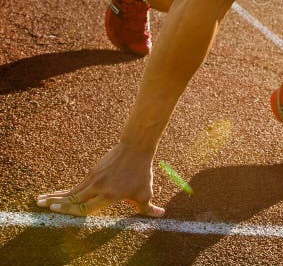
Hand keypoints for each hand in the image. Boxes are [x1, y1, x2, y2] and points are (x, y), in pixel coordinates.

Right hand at [36, 143, 163, 216]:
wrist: (136, 148)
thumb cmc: (142, 173)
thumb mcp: (146, 192)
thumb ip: (149, 208)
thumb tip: (161, 214)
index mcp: (109, 195)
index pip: (85, 207)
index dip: (70, 210)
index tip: (56, 210)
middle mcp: (98, 187)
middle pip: (74, 199)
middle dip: (57, 204)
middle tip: (42, 207)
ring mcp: (94, 178)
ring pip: (72, 191)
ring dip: (55, 196)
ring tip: (40, 200)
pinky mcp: (92, 172)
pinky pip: (77, 185)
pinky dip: (65, 191)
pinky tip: (57, 194)